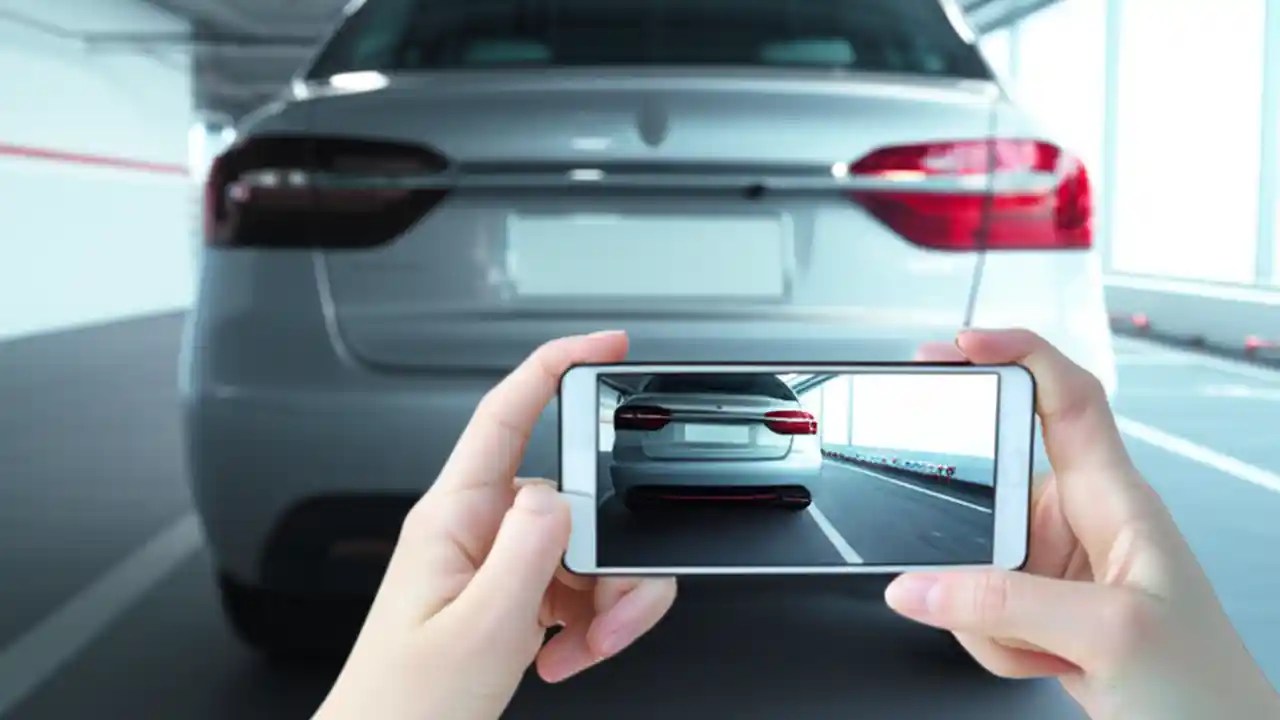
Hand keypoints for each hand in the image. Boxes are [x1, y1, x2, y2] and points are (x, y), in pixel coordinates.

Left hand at [314, 331, 676, 719]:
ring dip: (605, 604)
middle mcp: (476, 528)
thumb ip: (529, 553)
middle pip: (576, 501)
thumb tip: (566, 495)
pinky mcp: (514, 594)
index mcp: (453, 516)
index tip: (607, 346)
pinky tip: (565, 654)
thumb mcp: (480, 629)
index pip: (506, 414)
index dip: (556, 365)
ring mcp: (497, 562)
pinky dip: (592, 624)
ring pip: (588, 550)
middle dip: (611, 559)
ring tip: (582, 650)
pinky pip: (578, 587)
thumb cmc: (405, 704)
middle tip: (609, 616)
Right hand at [888, 329, 1278, 719]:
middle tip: (992, 591)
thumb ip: (1002, 605)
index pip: (1066, 395)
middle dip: (971, 550)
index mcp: (1116, 498)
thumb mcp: (1106, 633)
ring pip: (971, 561)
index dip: (1015, 353)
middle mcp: (1082, 523)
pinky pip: (977, 609)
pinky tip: (1042, 661)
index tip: (956, 346)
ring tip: (1045, 646)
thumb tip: (915, 585)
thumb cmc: (1203, 688)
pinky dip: (992, 643)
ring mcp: (1057, 569)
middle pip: (988, 492)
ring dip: (987, 616)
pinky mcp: (1039, 609)